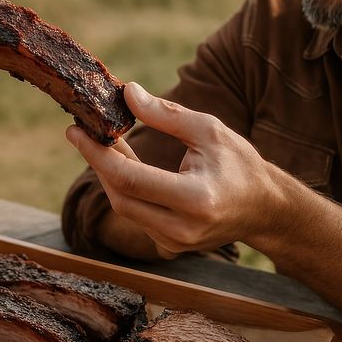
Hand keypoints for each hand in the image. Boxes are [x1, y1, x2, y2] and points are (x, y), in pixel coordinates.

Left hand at [66, 82, 275, 253]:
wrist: (265, 209)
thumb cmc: (240, 165)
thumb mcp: (209, 130)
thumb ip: (166, 114)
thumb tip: (127, 93)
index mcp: (194, 199)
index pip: (129, 178)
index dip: (96, 153)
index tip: (75, 130)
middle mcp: (182, 229)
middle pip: (120, 196)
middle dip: (99, 163)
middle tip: (85, 133)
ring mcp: (174, 243)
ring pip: (125, 208)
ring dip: (111, 175)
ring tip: (106, 144)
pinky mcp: (170, 247)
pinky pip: (136, 217)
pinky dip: (126, 191)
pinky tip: (124, 167)